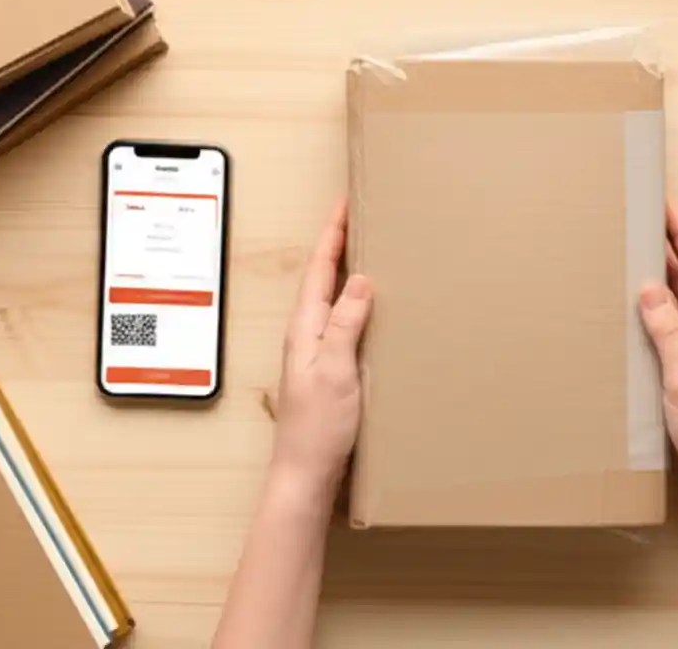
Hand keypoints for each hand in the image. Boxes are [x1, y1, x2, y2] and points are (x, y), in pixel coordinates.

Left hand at [273, 199, 372, 492]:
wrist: (305, 475)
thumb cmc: (317, 429)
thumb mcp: (334, 370)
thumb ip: (344, 324)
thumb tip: (359, 279)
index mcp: (305, 328)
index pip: (320, 269)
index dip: (333, 233)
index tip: (346, 202)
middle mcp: (307, 335)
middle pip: (323, 278)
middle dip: (339, 244)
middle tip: (360, 215)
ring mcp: (316, 353)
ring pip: (332, 299)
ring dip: (347, 272)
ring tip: (368, 249)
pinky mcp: (329, 371)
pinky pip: (342, 323)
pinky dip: (356, 304)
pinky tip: (372, 309)